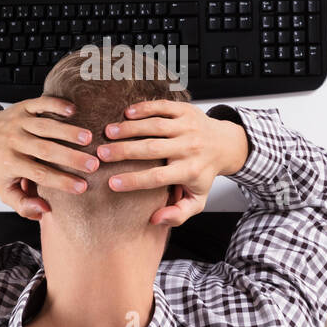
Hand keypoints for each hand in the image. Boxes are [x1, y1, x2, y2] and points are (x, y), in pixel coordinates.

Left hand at [0, 97, 98, 220]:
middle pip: (44, 150)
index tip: (82, 187)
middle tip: (93, 164)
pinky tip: (73, 110)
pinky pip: (39, 103)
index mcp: (10, 163)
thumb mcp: (6, 189)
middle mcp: (14, 142)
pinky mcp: (23, 107)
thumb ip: (23, 204)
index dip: (61, 181)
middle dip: (70, 157)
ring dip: (68, 131)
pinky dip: (56, 104)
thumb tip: (44, 210)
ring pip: (45, 126)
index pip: (39, 174)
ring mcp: (18, 123)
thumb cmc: (1, 164)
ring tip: (89, 138)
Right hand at [96, 100, 248, 225]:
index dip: (134, 181)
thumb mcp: (197, 199)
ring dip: (129, 128)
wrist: (225, 144)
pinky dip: (144, 108)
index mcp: (190, 171)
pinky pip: (163, 107)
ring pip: (155, 126)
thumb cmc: (204, 173)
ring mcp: (188, 127)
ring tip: (107, 132)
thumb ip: (178, 214)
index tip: (112, 184)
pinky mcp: (186, 110)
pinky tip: (126, 113)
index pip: (158, 177)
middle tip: (101, 154)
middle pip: (152, 149)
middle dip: (123, 151)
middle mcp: (190, 148)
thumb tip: (155, 219)